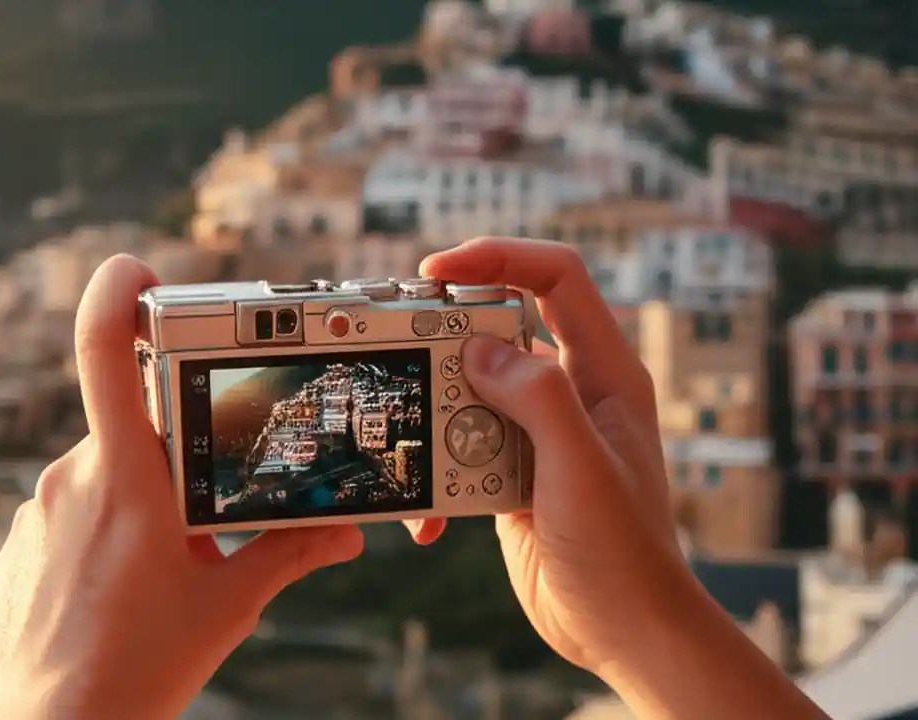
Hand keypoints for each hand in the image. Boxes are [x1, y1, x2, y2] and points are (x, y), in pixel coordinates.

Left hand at [0, 256, 363, 718]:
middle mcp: (73, 477)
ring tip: (159, 572)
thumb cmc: (139, 668)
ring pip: (104, 474)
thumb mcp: (227, 604)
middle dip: (174, 459)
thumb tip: (345, 533)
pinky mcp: (19, 542)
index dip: (116, 292)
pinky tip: (117, 591)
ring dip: (140, 502)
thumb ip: (288, 552)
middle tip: (201, 519)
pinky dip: (102, 533)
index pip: (103, 350)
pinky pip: (71, 511)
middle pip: (132, 426)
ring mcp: (38, 509)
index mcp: (127, 477)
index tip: (138, 269)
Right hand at [420, 239, 826, 719]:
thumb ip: (537, 397)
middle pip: (497, 327)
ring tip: (416, 445)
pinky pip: (454, 447)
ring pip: (466, 388)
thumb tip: (478, 350)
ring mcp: (535, 431)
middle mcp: (570, 392)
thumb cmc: (624, 554)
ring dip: (432, 415)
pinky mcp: (505, 470)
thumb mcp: (581, 468)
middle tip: (402, 354)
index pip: (556, 278)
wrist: (620, 631)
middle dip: (445, 340)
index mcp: (605, 373)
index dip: (498, 258)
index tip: (436, 272)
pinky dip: (433, 473)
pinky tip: (429, 516)